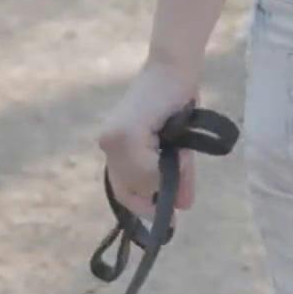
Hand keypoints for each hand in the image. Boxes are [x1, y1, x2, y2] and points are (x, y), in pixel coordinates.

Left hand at [99, 57, 201, 229]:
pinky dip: (166, 165)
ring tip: (181, 161)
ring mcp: (113, 138)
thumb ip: (173, 175)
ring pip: (140, 180)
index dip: (141, 208)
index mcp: (116, 147)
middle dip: (157, 196)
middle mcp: (109, 143)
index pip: (122, 190)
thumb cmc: (177, 104)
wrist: (177, 72)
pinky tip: (177, 153)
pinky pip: (146, 167)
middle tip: (182, 200)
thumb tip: (183, 205)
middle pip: (132, 189)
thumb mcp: (175, 149)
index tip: (163, 222)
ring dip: (165, 177)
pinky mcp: (124, 132)